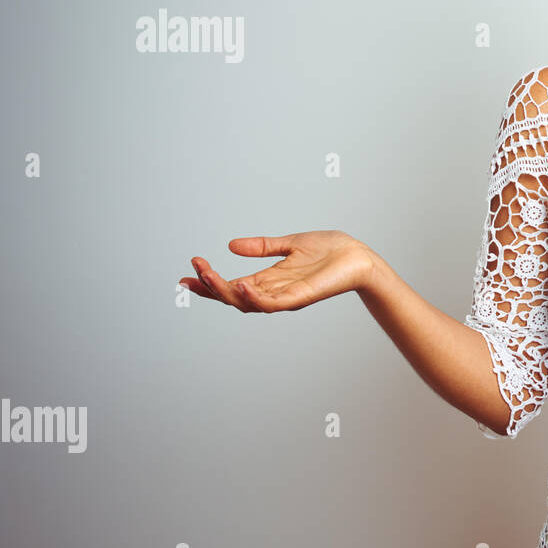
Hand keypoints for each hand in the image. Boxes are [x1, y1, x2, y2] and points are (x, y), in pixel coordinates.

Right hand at [179, 231, 375, 312]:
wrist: (358, 255)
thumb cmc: (330, 250)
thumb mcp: (289, 243)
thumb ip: (263, 246)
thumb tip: (232, 246)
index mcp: (269, 279)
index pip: (233, 286)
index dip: (210, 282)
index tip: (189, 273)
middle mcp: (274, 291)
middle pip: (234, 298)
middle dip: (211, 288)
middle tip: (193, 273)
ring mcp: (287, 296)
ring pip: (249, 303)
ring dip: (227, 292)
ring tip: (210, 278)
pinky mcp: (302, 297)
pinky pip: (274, 304)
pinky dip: (256, 298)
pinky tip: (242, 286)